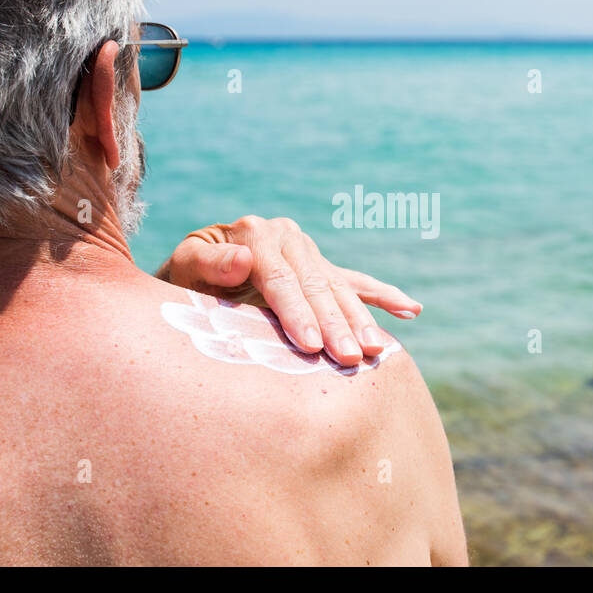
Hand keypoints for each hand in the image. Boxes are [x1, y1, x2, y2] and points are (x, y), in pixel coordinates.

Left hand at [158, 215, 421, 364]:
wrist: (190, 271)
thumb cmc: (181, 278)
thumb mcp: (183, 268)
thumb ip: (209, 263)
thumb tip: (243, 258)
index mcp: (254, 233)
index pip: (281, 279)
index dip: (297, 313)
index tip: (310, 345)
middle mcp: (287, 236)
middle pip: (316, 285)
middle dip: (335, 324)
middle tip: (350, 358)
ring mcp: (307, 250)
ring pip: (339, 287)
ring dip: (360, 319)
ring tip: (376, 349)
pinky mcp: (320, 266)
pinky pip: (356, 282)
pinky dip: (383, 296)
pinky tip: (411, 310)